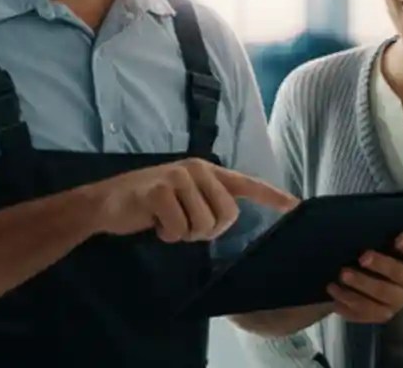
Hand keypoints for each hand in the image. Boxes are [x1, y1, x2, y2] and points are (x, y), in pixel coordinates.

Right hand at [86, 158, 298, 242]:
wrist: (106, 202)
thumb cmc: (148, 205)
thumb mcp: (182, 198)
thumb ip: (206, 202)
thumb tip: (228, 217)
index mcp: (206, 170)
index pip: (245, 183)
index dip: (272, 196)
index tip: (297, 206)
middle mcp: (196, 169)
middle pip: (227, 215)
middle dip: (207, 231)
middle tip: (183, 225)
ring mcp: (177, 177)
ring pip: (204, 225)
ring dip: (185, 234)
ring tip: (166, 221)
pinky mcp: (160, 190)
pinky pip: (180, 228)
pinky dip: (168, 235)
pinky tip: (154, 223)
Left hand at [327, 233, 402, 323]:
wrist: (377, 278)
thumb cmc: (378, 252)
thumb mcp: (381, 240)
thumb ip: (378, 233)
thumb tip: (357, 220)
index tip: (398, 238)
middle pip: (400, 276)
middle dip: (381, 266)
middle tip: (362, 258)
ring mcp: (398, 301)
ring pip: (382, 299)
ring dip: (360, 290)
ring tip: (339, 278)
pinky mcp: (382, 315)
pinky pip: (366, 315)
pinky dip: (349, 308)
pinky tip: (334, 297)